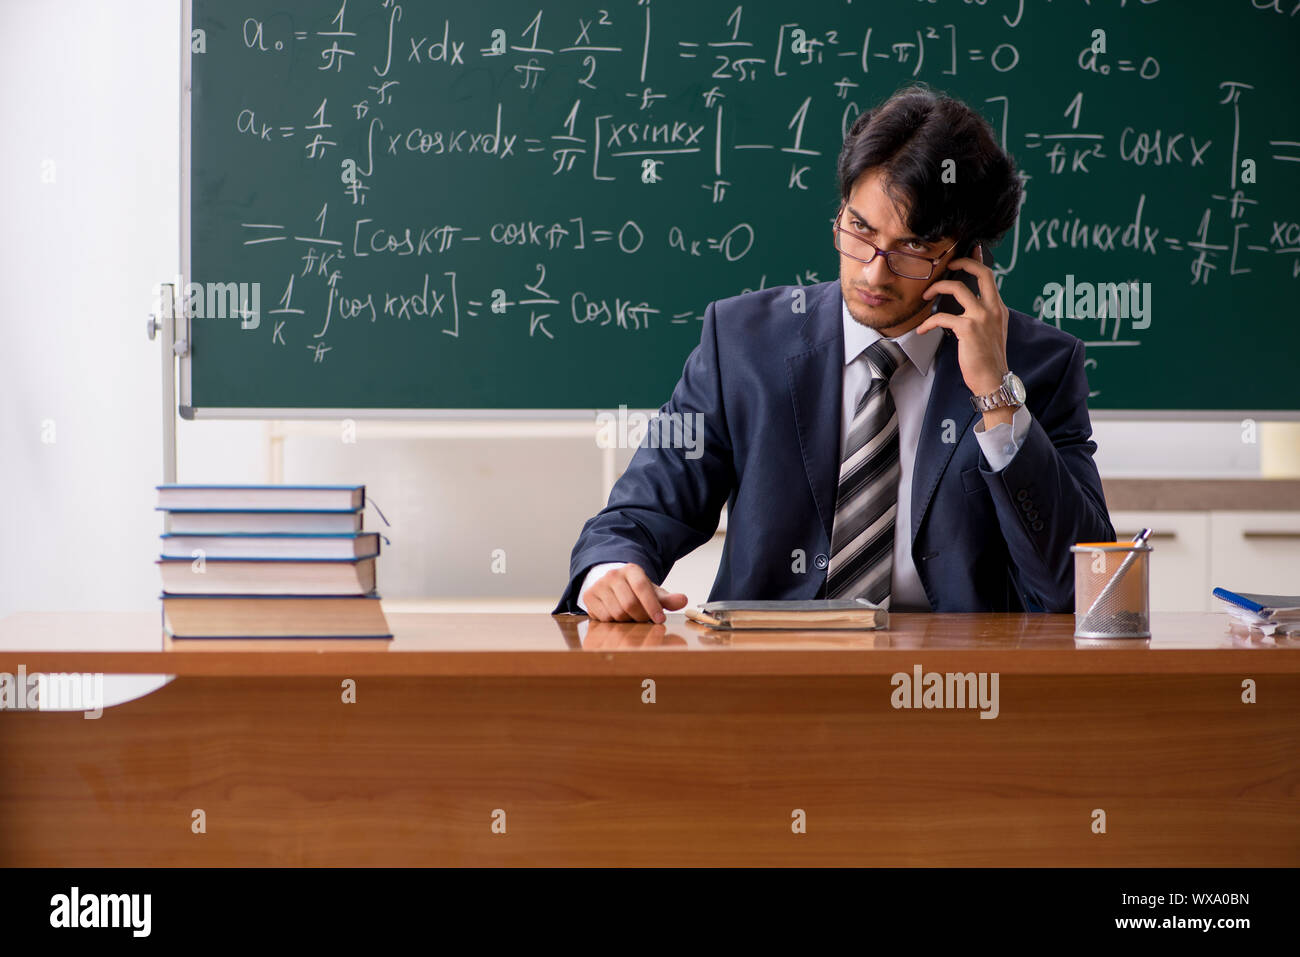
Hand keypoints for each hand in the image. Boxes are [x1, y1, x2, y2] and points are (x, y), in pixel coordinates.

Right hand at [581, 563, 687, 622]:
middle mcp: (613, 575)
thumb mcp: (652, 592)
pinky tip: (617, 617)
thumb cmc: (634, 590)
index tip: (660, 620)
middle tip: (645, 620)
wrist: (610, 585)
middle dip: (640, 617)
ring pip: (616, 613)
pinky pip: (604, 618)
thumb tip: (683, 600)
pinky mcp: (589, 597)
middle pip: (629, 604)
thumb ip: (668, 599)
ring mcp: (599, 585)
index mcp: (631, 570)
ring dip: (627, 621)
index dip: (652, 606)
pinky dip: (613, 623)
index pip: (642, 587)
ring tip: (631, 617)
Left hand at [914, 244, 1010, 397]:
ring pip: (956, 288)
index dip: (978, 261)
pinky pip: (941, 317)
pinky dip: (928, 322)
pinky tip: (922, 330)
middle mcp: (992, 308)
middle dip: (961, 262)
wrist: (993, 379)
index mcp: (998, 308)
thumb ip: (981, 316)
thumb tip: (963, 305)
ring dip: (936, 289)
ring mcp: (981, 317)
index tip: (971, 249)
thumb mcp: (990, 332)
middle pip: (980, 272)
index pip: (989, 277)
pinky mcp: (967, 328)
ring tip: (925, 296)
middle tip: (946, 266)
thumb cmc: (987, 359)